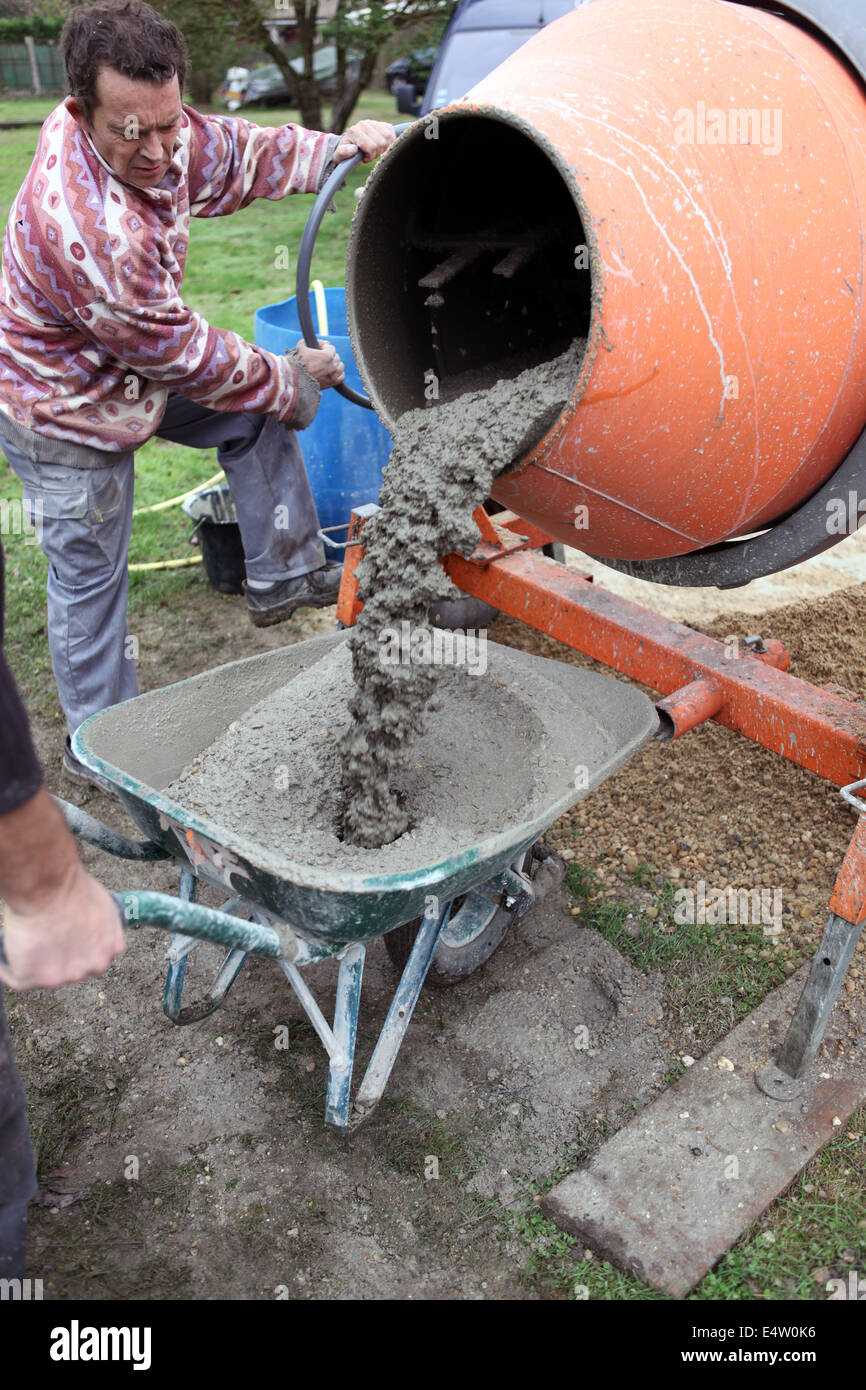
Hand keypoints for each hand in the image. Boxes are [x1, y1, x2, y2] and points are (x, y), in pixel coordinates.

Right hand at [0, 860, 124, 990]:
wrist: (47, 887)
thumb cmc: (70, 885)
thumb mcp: (100, 901)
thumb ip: (98, 922)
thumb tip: (85, 925)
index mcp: (111, 948)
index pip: (96, 956)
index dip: (80, 948)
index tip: (68, 940)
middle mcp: (92, 967)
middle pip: (73, 969)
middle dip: (60, 958)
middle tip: (44, 941)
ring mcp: (63, 977)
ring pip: (45, 975)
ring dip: (36, 964)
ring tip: (23, 944)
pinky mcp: (33, 979)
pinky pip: (16, 979)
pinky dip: (7, 969)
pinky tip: (3, 960)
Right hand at [292, 339, 344, 389]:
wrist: (293, 378)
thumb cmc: (296, 361)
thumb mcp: (302, 345)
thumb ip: (313, 340)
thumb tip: (323, 342)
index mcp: (327, 355)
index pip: (331, 348)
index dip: (325, 347)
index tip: (320, 348)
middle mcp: (332, 365)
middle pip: (336, 357)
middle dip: (330, 355)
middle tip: (322, 357)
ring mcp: (333, 375)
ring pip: (340, 366)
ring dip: (336, 364)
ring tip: (329, 364)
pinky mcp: (331, 383)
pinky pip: (341, 377)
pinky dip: (339, 374)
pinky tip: (333, 372)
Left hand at [334, 120, 395, 162]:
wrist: (350, 146)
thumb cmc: (345, 153)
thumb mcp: (340, 156)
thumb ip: (343, 153)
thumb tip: (353, 149)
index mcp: (354, 131)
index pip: (370, 145)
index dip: (370, 156)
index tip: (363, 158)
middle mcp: (364, 124)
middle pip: (381, 142)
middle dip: (376, 152)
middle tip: (369, 154)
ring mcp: (373, 123)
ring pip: (388, 137)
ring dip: (383, 148)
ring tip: (374, 150)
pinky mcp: (380, 124)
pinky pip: (391, 132)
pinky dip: (389, 142)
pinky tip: (381, 146)